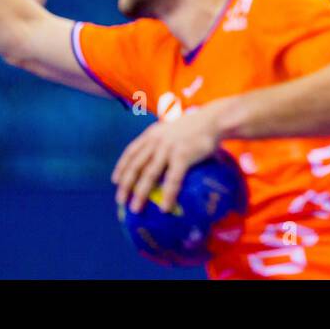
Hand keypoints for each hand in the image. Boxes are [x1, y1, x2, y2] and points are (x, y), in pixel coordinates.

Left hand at [113, 99, 234, 212]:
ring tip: (135, 209)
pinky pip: (173, 180)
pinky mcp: (183, 156)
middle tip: (121, 201)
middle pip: (136, 166)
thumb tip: (157, 159)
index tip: (115, 181)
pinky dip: (168, 195)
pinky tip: (164, 208)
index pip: (131, 151)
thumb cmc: (196, 126)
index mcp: (153, 134)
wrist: (214, 119)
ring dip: (140, 193)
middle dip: (126, 185)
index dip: (121, 167)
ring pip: (149, 175)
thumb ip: (162, 140)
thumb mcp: (172, 129)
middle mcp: (157, 141)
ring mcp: (169, 148)